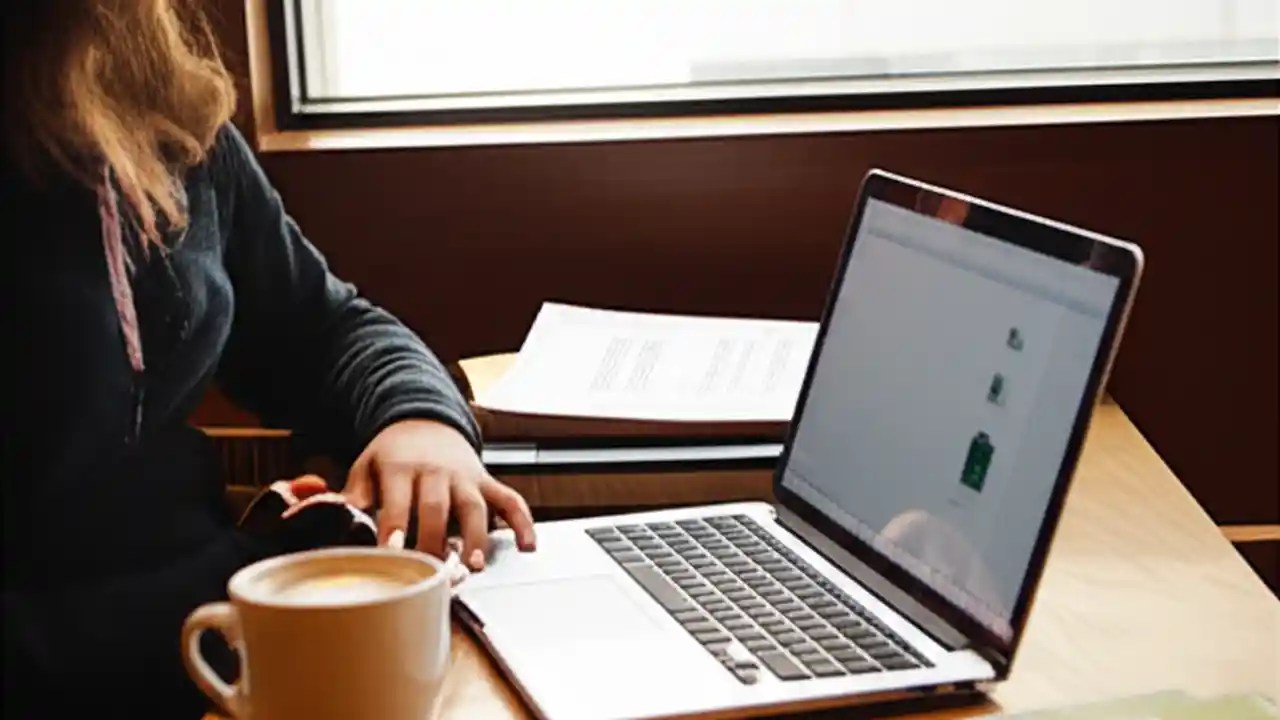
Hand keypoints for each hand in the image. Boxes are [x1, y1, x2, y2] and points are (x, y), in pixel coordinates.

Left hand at [342, 419, 535, 569]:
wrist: (425, 421)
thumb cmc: (392, 454)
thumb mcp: (366, 466)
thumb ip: (352, 495)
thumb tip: (322, 516)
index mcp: (402, 467)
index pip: (398, 500)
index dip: (395, 527)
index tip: (392, 553)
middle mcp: (437, 471)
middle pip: (438, 506)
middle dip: (435, 540)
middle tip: (431, 573)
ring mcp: (465, 477)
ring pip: (475, 506)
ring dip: (477, 536)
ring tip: (475, 565)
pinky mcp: (486, 482)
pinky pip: (509, 500)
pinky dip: (522, 522)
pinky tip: (527, 546)